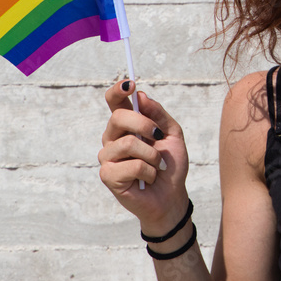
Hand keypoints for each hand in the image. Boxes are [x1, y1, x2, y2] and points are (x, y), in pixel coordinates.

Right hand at [98, 80, 190, 232]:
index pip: (115, 101)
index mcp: (126, 125)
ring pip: (128, 143)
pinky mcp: (108, 176)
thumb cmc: (170, 165)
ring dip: (152, 155)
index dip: (118, 90)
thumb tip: (141, 96)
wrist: (172, 196)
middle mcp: (112, 138)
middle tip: (159, 137)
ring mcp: (108, 157)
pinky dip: (149, 171)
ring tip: (158, 165)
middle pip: (119, 117)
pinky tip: (149, 178)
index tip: (130, 84)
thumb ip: (158, 115)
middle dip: (145, 125)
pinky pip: (132, 165)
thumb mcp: (172, 135)